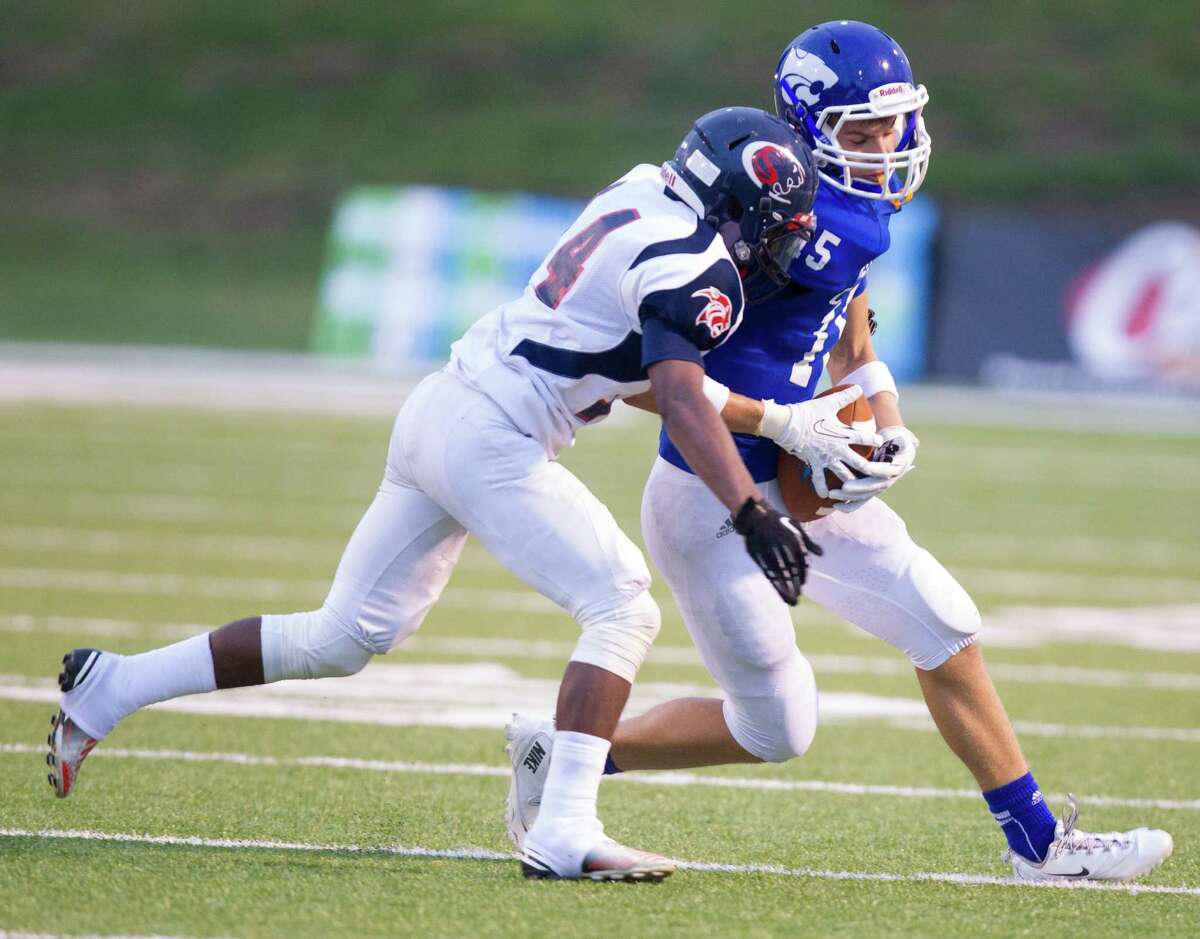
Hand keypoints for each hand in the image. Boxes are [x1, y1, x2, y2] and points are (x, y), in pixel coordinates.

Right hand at [732, 497, 822, 604]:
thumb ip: (809, 542)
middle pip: (791, 570)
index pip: (801, 562)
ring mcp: (770, 551)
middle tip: (797, 596)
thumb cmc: (779, 522)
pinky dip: (774, 583)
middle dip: (795, 585)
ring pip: (780, 573)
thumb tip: (821, 554)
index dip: (802, 574)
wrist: (757, 515)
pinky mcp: (759, 555)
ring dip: (785, 588)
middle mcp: (783, 546)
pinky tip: (778, 590)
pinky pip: (768, 572)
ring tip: (790, 599)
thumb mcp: (797, 527)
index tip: (803, 584)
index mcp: (794, 540)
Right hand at [758, 385, 897, 497]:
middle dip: (873, 471)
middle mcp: (838, 449)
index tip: (882, 442)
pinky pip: (819, 480)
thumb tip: (859, 387)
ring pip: (844, 476)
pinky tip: (826, 496)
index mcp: (843, 434)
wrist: (787, 424)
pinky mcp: (814, 463)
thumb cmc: (808, 412)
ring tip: (860, 491)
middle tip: (883, 476)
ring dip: (852, 484)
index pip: (864, 438)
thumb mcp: (828, 403)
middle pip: (860, 464)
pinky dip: (822, 488)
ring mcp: (826, 459)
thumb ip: (845, 396)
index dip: (875, 440)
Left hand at [827, 425, 918, 512]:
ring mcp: (879, 486)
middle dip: (858, 487)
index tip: (866, 469)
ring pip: (864, 496)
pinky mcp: (870, 490)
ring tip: (832, 494)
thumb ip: (894, 440)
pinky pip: (860, 501)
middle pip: (873, 486)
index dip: (876, 471)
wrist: (899, 447)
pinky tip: (836, 506)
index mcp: (896, 466)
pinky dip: (848, 505)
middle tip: (843, 487)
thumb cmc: (895, 439)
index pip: (885, 471)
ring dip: (848, 497)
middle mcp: (889, 479)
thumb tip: (891, 440)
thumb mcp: (898, 437)